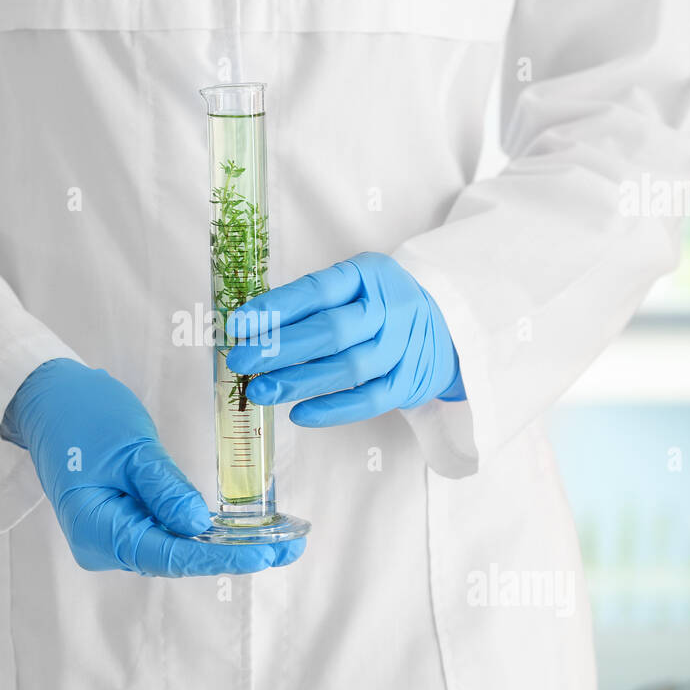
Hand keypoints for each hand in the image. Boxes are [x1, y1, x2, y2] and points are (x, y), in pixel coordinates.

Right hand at [3, 359, 304, 575]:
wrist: (47, 398)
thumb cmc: (83, 415)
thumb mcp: (131, 448)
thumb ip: (165, 490)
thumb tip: (200, 528)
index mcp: (96, 530)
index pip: (168, 554)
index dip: (219, 557)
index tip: (263, 555)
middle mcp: (102, 545)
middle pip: (175, 559)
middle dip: (231, 554)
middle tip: (288, 549)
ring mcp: (112, 536)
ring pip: (175, 550)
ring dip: (223, 546)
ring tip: (278, 542)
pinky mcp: (123, 522)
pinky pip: (167, 534)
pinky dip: (203, 533)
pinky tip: (241, 531)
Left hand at [226, 251, 463, 427]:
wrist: (449, 325)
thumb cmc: (383, 304)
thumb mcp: (355, 285)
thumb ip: (312, 302)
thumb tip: (251, 329)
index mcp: (369, 274)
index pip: (317, 291)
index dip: (276, 309)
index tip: (239, 324)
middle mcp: (390, 308)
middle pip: (331, 331)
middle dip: (280, 348)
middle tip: (241, 361)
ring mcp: (402, 347)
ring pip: (347, 368)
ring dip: (299, 382)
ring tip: (260, 391)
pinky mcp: (407, 383)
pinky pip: (368, 400)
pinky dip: (332, 410)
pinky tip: (299, 414)